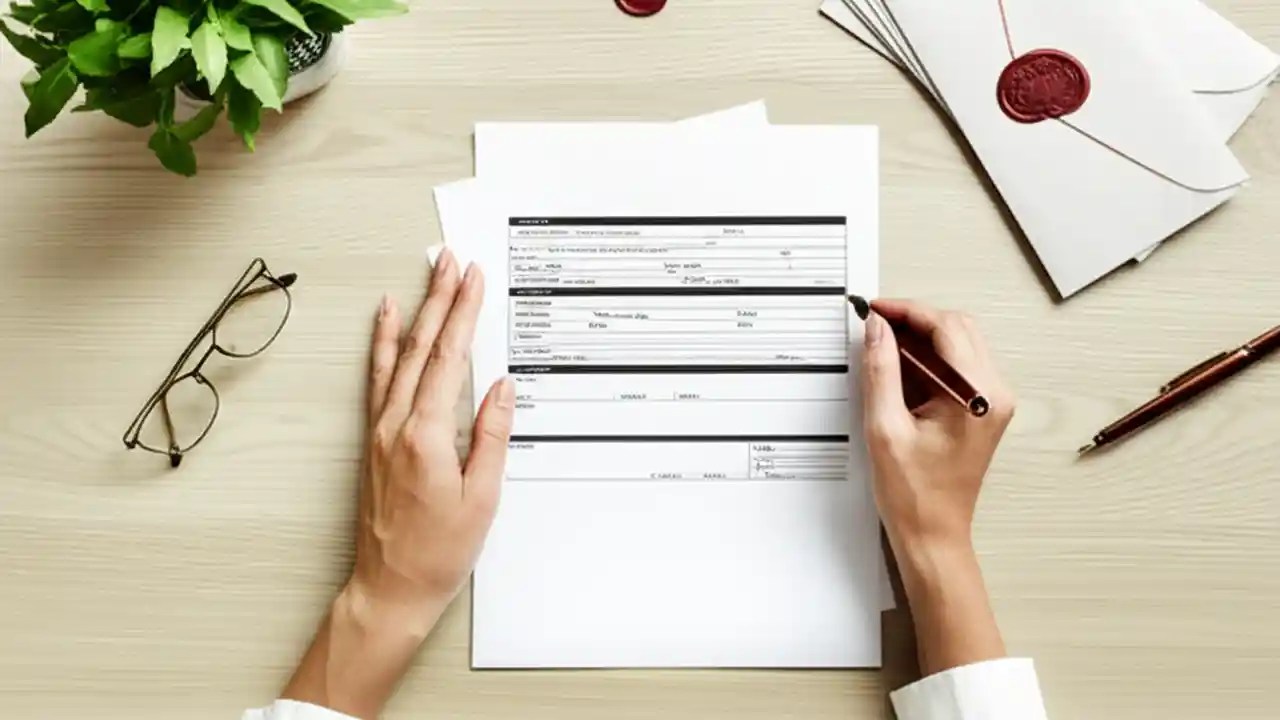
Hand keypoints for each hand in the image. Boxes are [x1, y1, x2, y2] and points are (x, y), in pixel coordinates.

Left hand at [351, 249, 511, 624]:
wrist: (389, 588)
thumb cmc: (436, 553)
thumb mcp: (481, 499)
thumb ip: (491, 438)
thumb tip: (501, 390)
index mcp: (426, 436)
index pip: (449, 358)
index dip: (462, 314)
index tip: (473, 280)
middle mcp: (396, 426)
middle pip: (422, 347)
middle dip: (439, 299)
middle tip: (452, 262)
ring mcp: (379, 431)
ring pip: (397, 357)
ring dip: (414, 313)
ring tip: (425, 278)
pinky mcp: (373, 441)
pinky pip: (378, 380)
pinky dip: (383, 347)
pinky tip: (386, 325)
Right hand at [861, 299, 1014, 553]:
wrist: (933, 534)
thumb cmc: (915, 496)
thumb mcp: (885, 427)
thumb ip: (881, 370)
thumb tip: (877, 330)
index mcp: (979, 396)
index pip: (946, 328)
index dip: (907, 312)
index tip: (875, 310)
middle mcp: (994, 394)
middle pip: (957, 328)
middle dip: (914, 321)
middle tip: (875, 326)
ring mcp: (992, 402)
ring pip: (957, 344)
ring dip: (920, 340)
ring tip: (881, 348)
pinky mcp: (982, 410)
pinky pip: (955, 367)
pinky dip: (927, 360)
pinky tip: (898, 371)